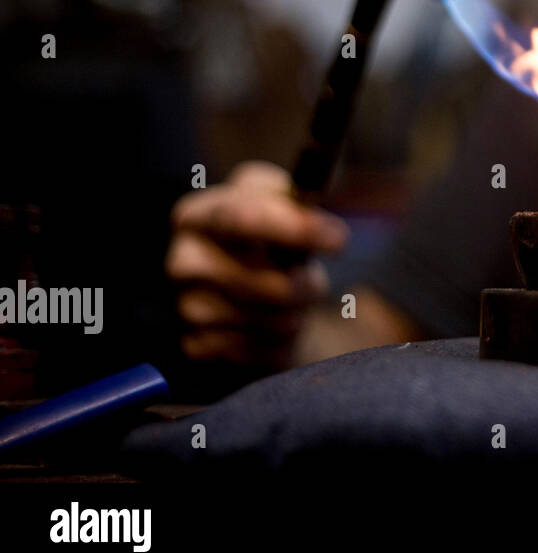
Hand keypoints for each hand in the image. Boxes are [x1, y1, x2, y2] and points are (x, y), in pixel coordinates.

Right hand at [165, 161, 348, 368]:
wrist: (250, 290)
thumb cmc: (269, 238)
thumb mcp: (280, 204)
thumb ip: (300, 202)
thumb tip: (322, 221)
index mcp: (197, 214)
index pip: (244, 219)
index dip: (296, 229)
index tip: (339, 239)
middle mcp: (183, 261)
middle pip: (270, 283)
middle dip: (308, 284)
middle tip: (311, 276)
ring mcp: (187, 308)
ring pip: (276, 319)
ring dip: (298, 311)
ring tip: (288, 298)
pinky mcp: (199, 347)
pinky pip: (265, 350)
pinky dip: (282, 340)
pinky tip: (269, 324)